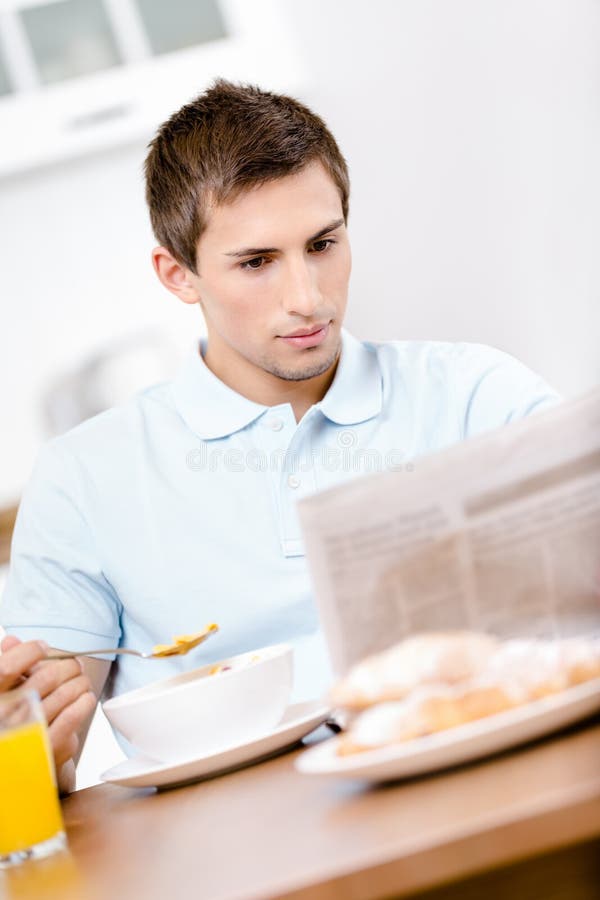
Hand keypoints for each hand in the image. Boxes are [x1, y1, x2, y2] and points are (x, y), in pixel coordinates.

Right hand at [0, 635, 95, 769]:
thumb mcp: (0, 691)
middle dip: (67, 665)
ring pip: (65, 692)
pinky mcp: (47, 748)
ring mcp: (26, 733)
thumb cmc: (9, 721)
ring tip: (81, 681)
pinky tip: (85, 698)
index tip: (42, 647)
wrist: (15, 766)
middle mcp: (4, 716)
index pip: (6, 667)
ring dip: (80, 682)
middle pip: (46, 677)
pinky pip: (73, 716)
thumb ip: (4, 664)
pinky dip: (84, 702)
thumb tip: (12, 641)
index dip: (29, 651)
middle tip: (74, 665)